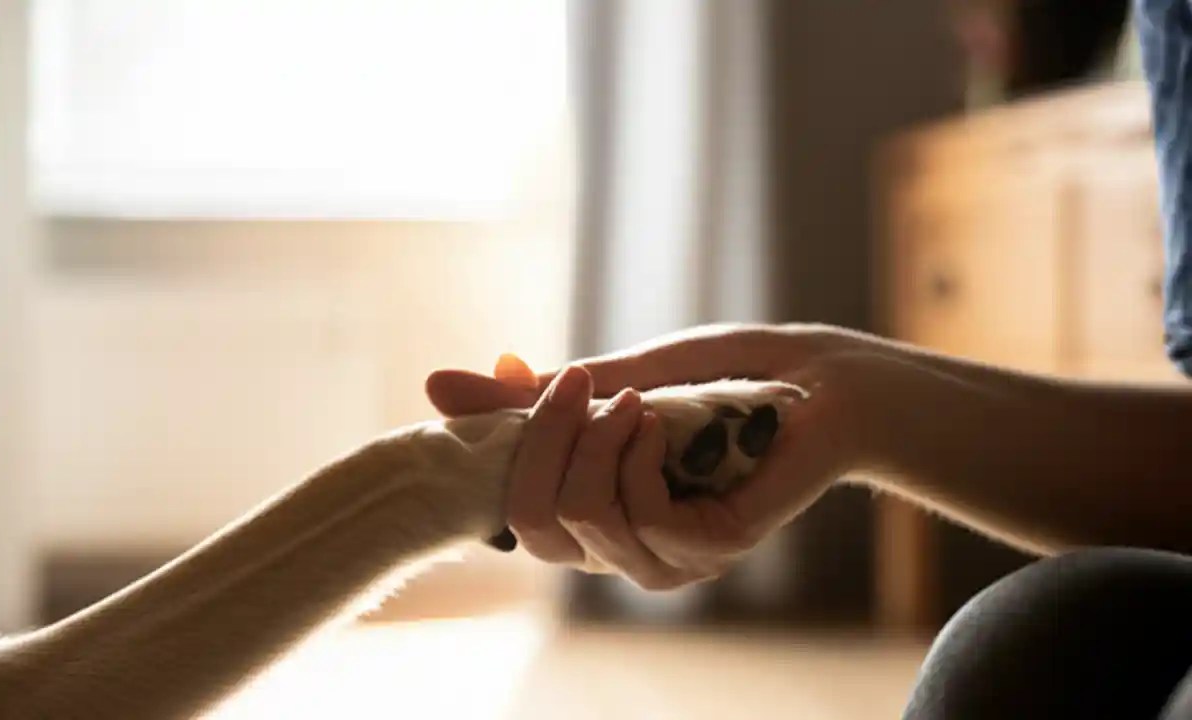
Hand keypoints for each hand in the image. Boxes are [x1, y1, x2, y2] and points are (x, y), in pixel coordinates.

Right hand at [426, 323, 927, 588]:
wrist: (826, 384)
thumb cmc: (726, 379)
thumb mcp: (613, 380)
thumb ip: (534, 397)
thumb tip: (433, 385)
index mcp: (598, 509)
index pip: (514, 517)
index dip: (504, 454)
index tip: (536, 387)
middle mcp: (627, 544)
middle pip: (534, 529)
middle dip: (544, 444)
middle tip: (583, 386)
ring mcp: (670, 554)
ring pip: (584, 523)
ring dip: (600, 443)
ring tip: (641, 403)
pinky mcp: (713, 547)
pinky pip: (642, 518)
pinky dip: (642, 458)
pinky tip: (667, 426)